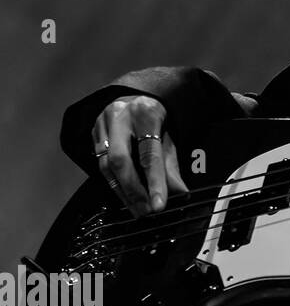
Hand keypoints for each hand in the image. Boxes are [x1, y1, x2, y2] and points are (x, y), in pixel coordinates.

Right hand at [90, 95, 188, 216]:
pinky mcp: (92, 132)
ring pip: (106, 165)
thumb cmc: (156, 118)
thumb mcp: (169, 136)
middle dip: (133, 190)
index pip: (149, 152)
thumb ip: (172, 164)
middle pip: (121, 160)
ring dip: (122, 192)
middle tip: (146, 211)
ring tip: (137, 209)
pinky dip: (113, 184)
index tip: (159, 204)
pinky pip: (99, 163)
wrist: (134, 95)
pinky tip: (124, 197)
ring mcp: (102, 123)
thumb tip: (181, 192)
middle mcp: (120, 116)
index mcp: (146, 113)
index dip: (155, 181)